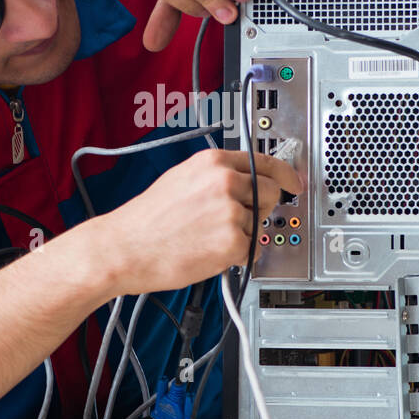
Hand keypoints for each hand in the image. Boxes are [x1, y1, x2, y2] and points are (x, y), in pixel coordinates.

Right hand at [92, 148, 303, 295]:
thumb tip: (247, 182)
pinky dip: (234, 256)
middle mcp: (226, 182)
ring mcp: (231, 212)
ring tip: (205, 237)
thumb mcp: (182, 179)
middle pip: (271, 194)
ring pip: (258, 225)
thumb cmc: (146, 219)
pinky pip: (251, 250)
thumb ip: (217, 176)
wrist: (124, 248)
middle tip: (234, 221)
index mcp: (213, 162)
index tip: (294, 183)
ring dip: (240, 235)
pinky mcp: (233, 243)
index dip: (285, 175)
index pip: (266, 163)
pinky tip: (207, 252)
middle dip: (261, 209)